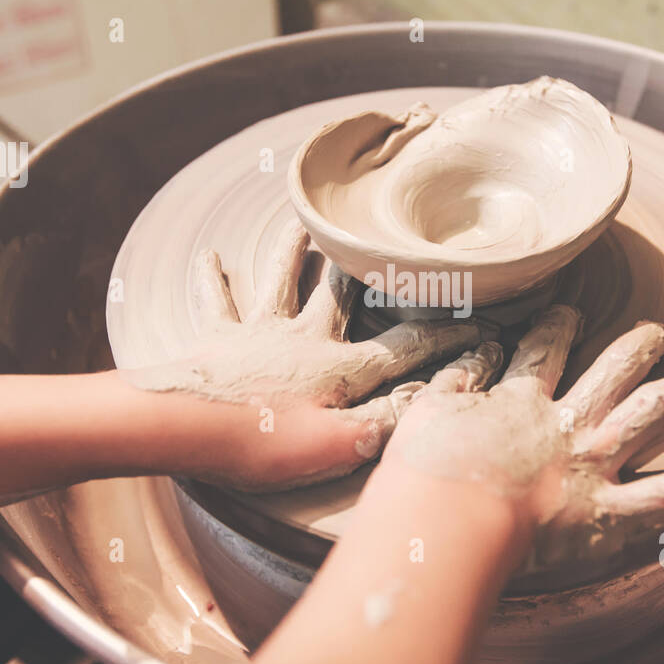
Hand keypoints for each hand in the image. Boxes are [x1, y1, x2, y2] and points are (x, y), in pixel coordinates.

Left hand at [122, 220, 493, 491]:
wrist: (184, 427)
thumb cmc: (262, 443)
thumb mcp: (338, 444)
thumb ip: (388, 418)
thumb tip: (437, 394)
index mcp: (339, 367)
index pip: (405, 347)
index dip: (446, 338)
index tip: (480, 327)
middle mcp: (303, 338)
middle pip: (339, 293)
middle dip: (365, 269)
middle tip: (380, 241)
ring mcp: (259, 334)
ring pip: (281, 280)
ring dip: (293, 249)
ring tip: (301, 219)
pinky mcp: (217, 340)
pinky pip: (216, 302)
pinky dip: (214, 280)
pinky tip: (211, 256)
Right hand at [382, 305, 663, 567]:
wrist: (446, 516)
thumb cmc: (425, 471)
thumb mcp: (424, 416)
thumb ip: (450, 388)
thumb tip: (465, 364)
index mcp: (518, 404)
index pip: (543, 355)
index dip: (558, 330)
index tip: (570, 312)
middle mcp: (565, 426)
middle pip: (610, 374)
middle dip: (636, 349)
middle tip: (657, 333)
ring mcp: (591, 466)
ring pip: (650, 415)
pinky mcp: (608, 512)